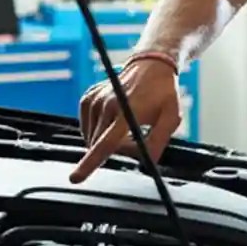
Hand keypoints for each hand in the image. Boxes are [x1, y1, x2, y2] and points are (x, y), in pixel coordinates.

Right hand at [70, 57, 181, 182]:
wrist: (151, 66)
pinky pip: (87, 126)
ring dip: (107, 139)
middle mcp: (107, 105)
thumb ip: (158, 142)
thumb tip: (147, 164)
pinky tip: (113, 117)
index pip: (106, 143)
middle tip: (135, 137)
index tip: (75, 178)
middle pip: (100, 145)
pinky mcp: (88, 98)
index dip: (90, 163)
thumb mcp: (171, 118)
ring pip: (92, 137)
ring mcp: (95, 100)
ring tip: (126, 123)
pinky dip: (99, 129)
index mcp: (128, 112)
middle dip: (116, 149)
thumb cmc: (163, 94)